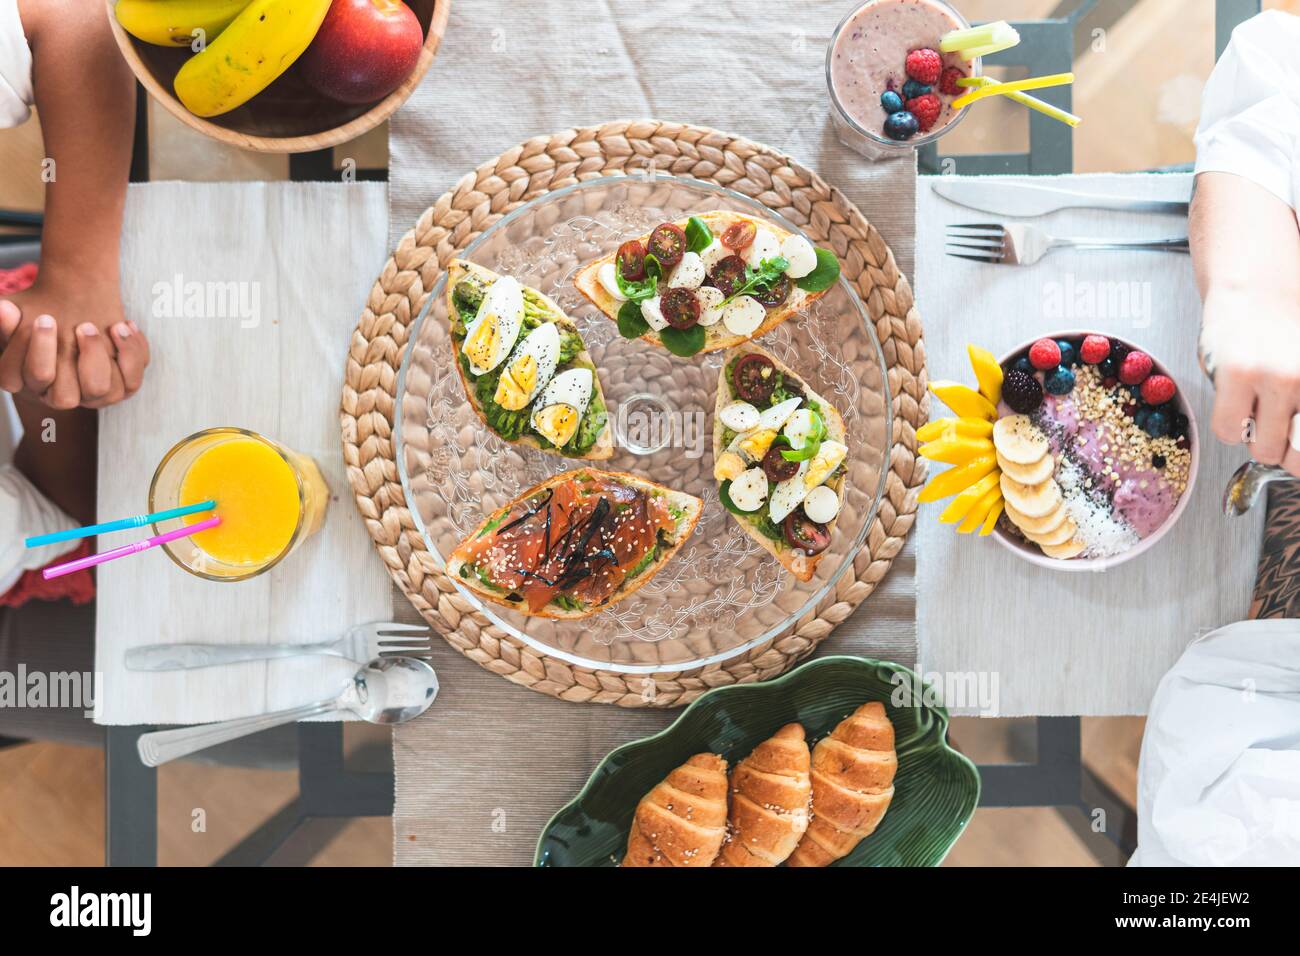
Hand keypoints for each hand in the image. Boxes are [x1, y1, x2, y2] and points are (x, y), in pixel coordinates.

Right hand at [0, 281, 149, 407]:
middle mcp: (62, 396)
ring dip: (103, 356)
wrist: (76, 320)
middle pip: (65, 398)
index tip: (45, 318)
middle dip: (71, 360)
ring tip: (103, 325)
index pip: (32, 379)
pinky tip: (122, 325)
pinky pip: (131, 381)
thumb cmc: (42, 323)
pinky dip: (131, 352)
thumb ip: (8, 320)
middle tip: (80, 325)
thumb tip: (4, 310)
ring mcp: (93, 396)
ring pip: (102, 391)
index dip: (38, 351)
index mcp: (32, 383)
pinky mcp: (121, 388)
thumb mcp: (19, 320)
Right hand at [1201, 287, 1299, 476]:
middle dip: (1285, 452)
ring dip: (1256, 439)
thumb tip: (1298, 446)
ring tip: (1256, 413)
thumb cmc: (1289, 327)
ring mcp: (1274, 377)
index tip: (1294, 447)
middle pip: (1297, 457)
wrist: (1257, 285)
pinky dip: (1229, 427)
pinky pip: (1227, 430)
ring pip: (1262, 449)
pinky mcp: (1236, 374)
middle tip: (1279, 434)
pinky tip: (1235, 404)